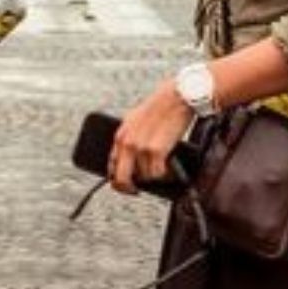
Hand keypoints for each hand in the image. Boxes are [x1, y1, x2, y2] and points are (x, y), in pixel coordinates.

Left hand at [108, 79, 194, 193]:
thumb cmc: (160, 107)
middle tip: (136, 190)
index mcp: (120, 135)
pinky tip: (170, 168)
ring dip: (154, 175)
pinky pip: (158, 174)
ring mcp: (140, 148)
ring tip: (163, 167)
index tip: (126, 183)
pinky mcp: (155, 151)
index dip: (117, 178)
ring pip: (145, 177)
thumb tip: (134, 161)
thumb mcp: (136, 121)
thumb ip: (131, 139)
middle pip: (121, 179)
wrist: (176, 97)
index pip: (111, 165)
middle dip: (128, 188)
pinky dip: (165, 174)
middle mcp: (127, 143)